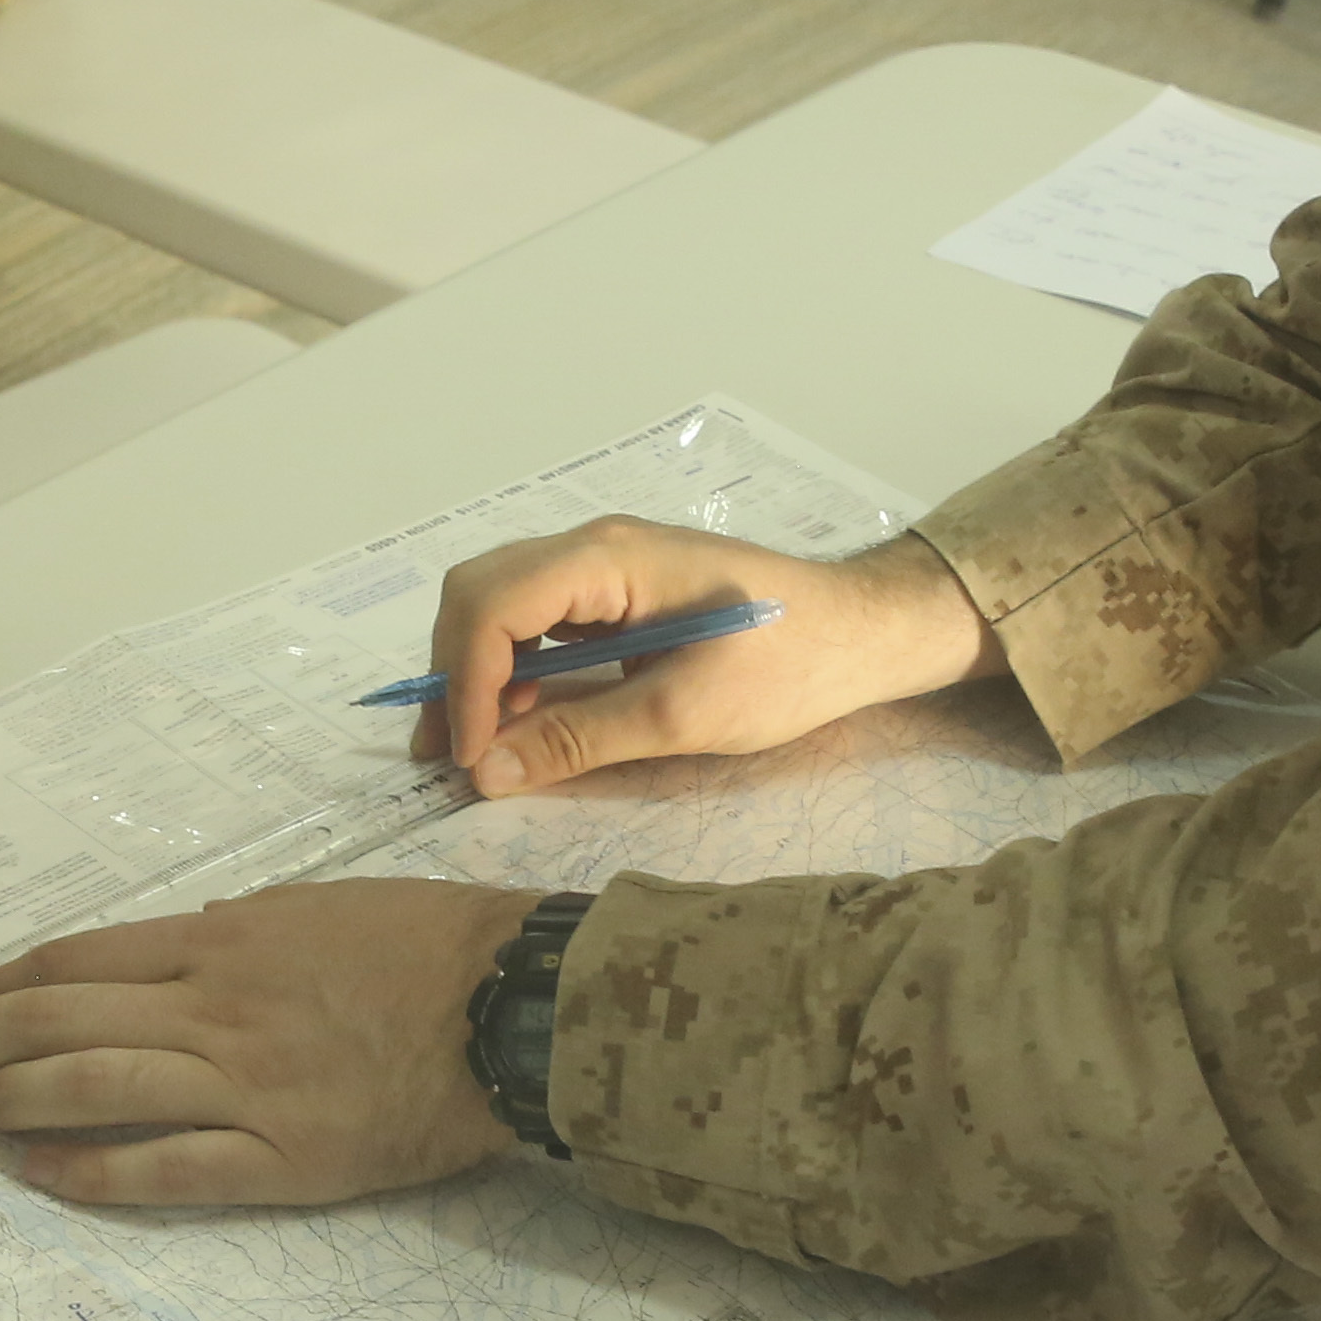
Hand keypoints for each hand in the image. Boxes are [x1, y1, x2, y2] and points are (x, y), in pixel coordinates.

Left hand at [0, 878, 523, 1203]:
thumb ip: (239, 928)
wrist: (508, 1006)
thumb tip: (180, 943)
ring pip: (93, 1090)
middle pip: (61, 1021)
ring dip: (14, 1100)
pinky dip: (89, 1170)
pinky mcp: (279, 1158)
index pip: (79, 958)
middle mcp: (213, 1008)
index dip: (6, 981)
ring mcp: (242, 1086)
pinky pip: (162, 1168)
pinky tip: (42, 1171)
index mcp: (221, 941)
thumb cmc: (424, 942)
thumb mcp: (316, 903)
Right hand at [416, 522, 1003, 794]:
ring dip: (477, 671)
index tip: (470, 759)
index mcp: (611, 560)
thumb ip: (578, 738)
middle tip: (454, 756)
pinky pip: (540, 619)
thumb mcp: (682, 716)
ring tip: (473, 749)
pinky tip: (517, 719)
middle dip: (454, 672)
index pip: (493, 603)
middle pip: (481, 591)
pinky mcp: (619, 593)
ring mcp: (606, 566)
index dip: (465, 682)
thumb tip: (486, 772)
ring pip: (502, 602)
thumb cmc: (790, 667)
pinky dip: (513, 667)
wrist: (866, 633)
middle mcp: (595, 548)